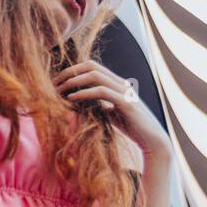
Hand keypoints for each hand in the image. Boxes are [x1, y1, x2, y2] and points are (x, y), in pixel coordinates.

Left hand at [53, 60, 172, 160]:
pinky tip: (72, 99)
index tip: (57, 82)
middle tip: (53, 84)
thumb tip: (76, 103)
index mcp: (117, 83)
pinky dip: (84, 93)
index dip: (73, 70)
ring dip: (74, 81)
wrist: (152, 141)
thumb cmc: (131, 127)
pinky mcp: (126, 103)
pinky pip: (102, 92)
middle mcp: (121, 83)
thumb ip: (96, 105)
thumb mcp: (109, 113)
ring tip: (59, 91)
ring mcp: (124, 91)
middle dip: (70, 72)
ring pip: (95, 76)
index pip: (92, 66)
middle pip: (91, 66)